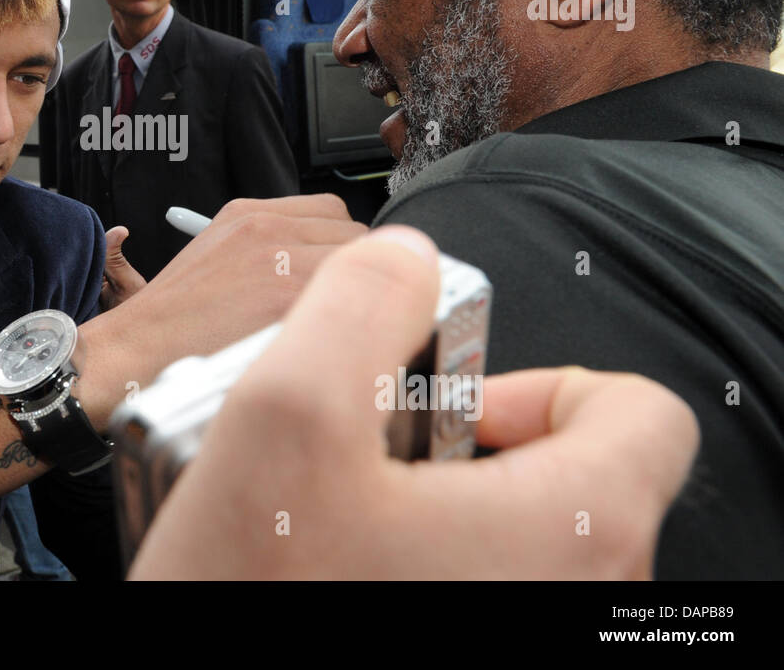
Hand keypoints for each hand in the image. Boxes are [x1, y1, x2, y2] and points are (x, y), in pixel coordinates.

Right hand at [81, 195, 366, 415]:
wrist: (136, 350)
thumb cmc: (173, 323)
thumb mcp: (217, 259)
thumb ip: (269, 250)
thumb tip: (326, 266)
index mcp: (248, 214)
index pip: (334, 213)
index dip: (342, 249)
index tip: (337, 279)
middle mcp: (266, 225)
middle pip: (354, 234)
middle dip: (356, 272)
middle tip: (338, 310)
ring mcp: (280, 256)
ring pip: (362, 265)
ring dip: (358, 298)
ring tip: (331, 330)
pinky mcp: (289, 294)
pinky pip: (352, 297)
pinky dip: (349, 323)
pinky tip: (324, 344)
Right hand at [129, 226, 698, 579]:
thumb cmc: (251, 603)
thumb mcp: (286, 410)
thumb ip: (361, 302)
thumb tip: (405, 261)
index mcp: (572, 531)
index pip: (639, 412)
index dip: (538, 382)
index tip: (451, 405)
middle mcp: (575, 600)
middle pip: (568, 475)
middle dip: (459, 445)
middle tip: (372, 459)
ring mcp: (528, 631)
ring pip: (513, 537)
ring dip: (428, 507)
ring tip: (337, 515)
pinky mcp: (474, 653)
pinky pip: (479, 585)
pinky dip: (418, 562)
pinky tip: (335, 565)